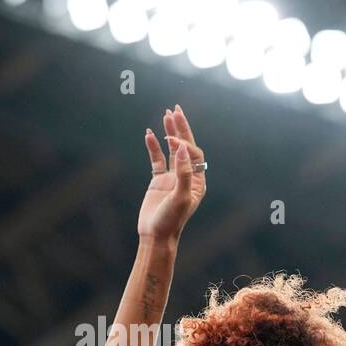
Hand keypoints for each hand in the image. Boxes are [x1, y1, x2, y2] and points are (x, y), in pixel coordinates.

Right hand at [138, 104, 205, 241]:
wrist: (156, 236)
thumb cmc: (171, 220)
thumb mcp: (180, 198)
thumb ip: (183, 173)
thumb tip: (181, 148)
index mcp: (197, 182)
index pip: (193, 155)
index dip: (184, 144)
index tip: (172, 139)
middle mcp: (186, 177)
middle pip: (185, 147)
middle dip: (181, 128)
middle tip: (175, 109)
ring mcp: (171, 177)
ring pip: (171, 150)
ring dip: (169, 132)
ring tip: (165, 114)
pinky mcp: (158, 180)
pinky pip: (156, 159)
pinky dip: (153, 146)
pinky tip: (148, 134)